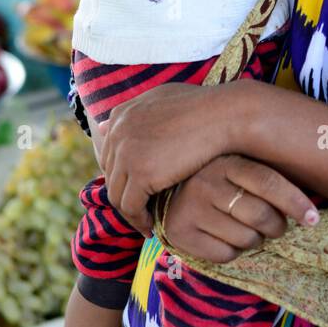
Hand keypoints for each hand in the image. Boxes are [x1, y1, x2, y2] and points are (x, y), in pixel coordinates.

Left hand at [100, 77, 262, 236]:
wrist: (225, 115)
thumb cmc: (204, 107)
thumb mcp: (164, 99)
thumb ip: (135, 113)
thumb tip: (103, 126)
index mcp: (122, 115)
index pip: (111, 155)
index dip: (124, 175)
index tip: (139, 190)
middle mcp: (118, 133)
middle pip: (112, 175)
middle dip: (125, 194)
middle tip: (142, 210)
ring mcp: (127, 153)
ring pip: (117, 195)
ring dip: (130, 213)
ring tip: (146, 224)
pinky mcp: (141, 174)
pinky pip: (130, 207)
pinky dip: (140, 220)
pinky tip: (153, 227)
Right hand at [160, 154, 318, 263]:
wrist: (169, 193)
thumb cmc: (220, 182)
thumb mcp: (240, 168)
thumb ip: (267, 177)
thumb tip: (309, 204)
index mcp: (227, 161)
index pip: (267, 182)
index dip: (294, 202)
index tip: (313, 219)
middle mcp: (206, 182)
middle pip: (260, 215)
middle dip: (276, 227)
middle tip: (275, 226)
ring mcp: (190, 208)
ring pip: (245, 238)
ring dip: (255, 240)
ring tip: (246, 229)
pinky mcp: (180, 233)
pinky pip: (225, 255)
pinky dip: (234, 252)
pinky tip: (225, 237)